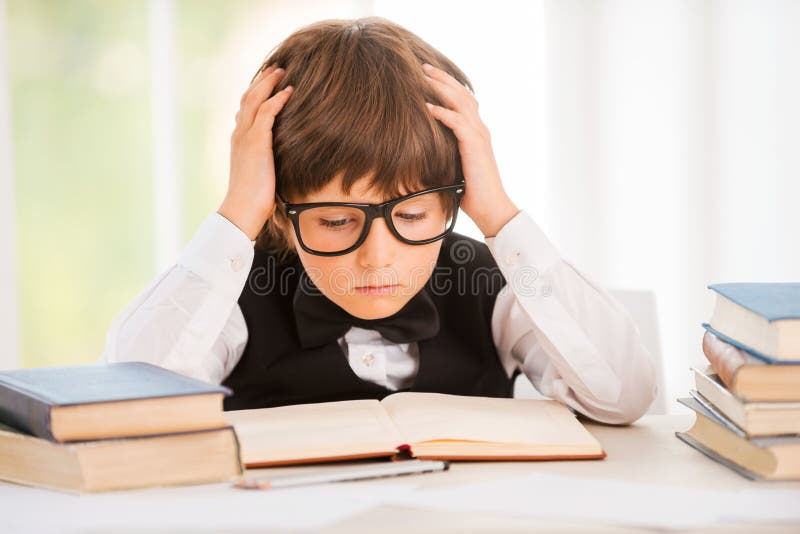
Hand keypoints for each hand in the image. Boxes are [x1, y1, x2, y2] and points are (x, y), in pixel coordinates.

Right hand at [218, 64, 293, 240]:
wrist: (241, 210)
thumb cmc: (253, 199)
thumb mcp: (259, 174)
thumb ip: (265, 161)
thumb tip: (277, 163)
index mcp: (239, 140)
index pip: (245, 109)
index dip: (256, 93)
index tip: (268, 82)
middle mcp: (239, 133)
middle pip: (248, 97)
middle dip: (262, 81)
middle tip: (276, 68)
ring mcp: (246, 137)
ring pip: (255, 99)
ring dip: (269, 83)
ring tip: (283, 72)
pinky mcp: (256, 142)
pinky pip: (267, 113)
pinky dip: (278, 99)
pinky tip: (289, 92)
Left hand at [421, 63, 518, 237]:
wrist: (491, 208)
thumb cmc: (472, 193)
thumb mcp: (455, 166)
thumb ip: (446, 152)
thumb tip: (424, 148)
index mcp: (476, 133)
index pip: (463, 101)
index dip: (448, 86)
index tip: (429, 76)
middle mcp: (480, 130)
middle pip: (462, 94)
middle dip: (443, 78)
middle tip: (424, 66)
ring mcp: (479, 136)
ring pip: (461, 103)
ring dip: (441, 88)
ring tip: (424, 76)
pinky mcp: (475, 147)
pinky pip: (458, 123)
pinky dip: (442, 113)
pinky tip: (428, 107)